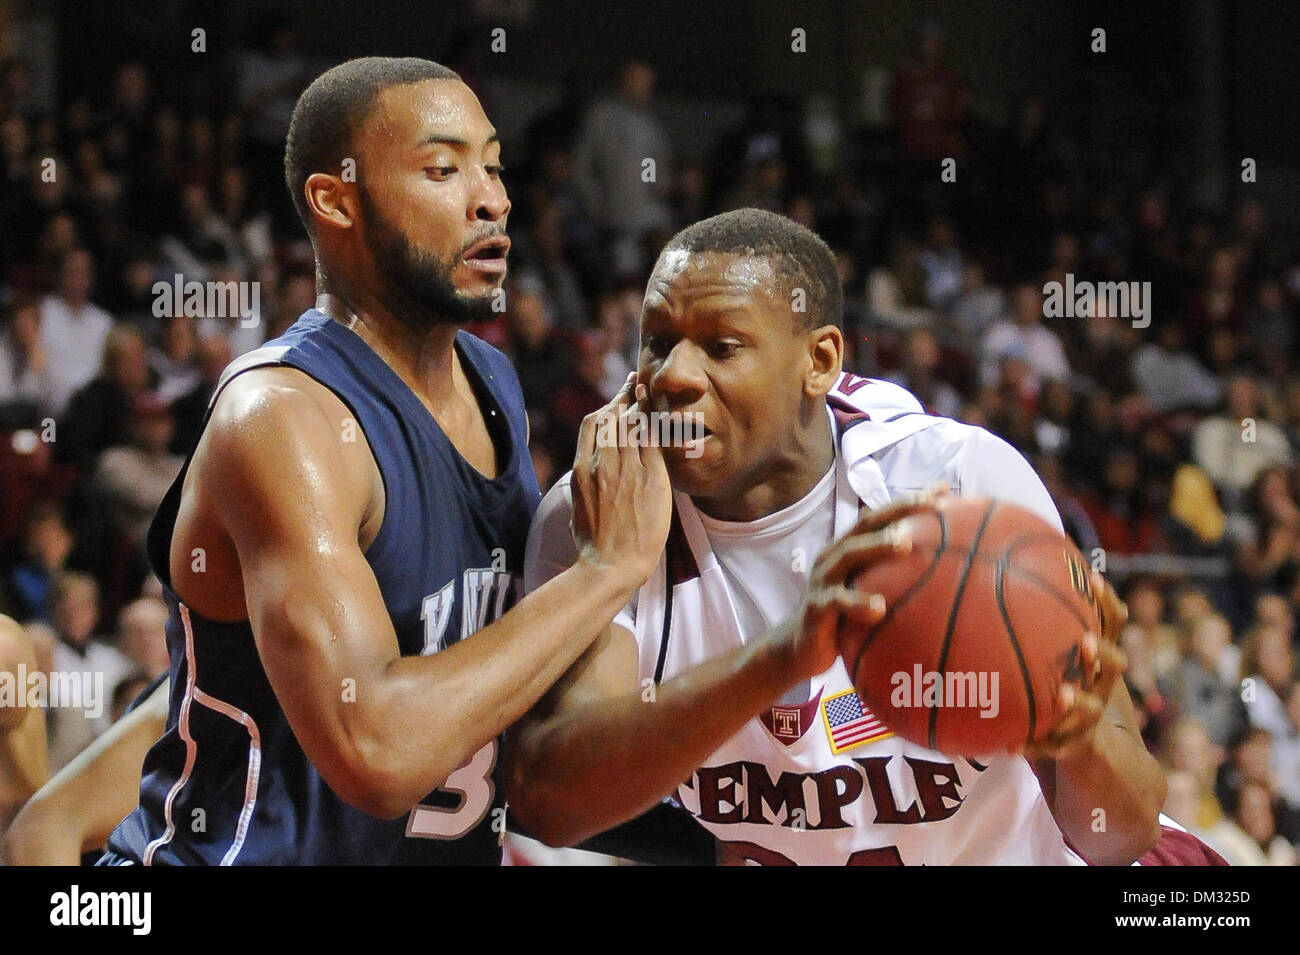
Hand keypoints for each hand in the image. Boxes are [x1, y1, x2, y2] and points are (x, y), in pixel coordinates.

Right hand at [570, 373, 671, 590]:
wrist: (611, 564)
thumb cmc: (594, 546)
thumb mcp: (579, 508)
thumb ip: (584, 485)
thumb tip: (586, 478)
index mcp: (582, 469)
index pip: (591, 424)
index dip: (605, 407)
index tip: (616, 400)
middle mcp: (601, 461)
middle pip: (612, 416)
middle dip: (624, 397)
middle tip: (636, 384)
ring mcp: (625, 467)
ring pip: (632, 421)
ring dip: (641, 402)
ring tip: (649, 390)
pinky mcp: (649, 476)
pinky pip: (654, 437)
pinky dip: (657, 418)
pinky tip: (664, 408)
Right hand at [784, 485, 949, 683]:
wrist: (797, 649)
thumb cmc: (843, 619)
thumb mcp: (868, 593)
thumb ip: (896, 580)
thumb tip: (950, 577)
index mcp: (849, 548)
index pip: (882, 517)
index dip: (910, 501)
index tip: (944, 490)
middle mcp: (834, 556)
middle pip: (866, 524)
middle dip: (898, 511)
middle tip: (931, 506)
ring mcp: (823, 580)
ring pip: (849, 555)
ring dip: (877, 546)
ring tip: (905, 543)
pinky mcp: (815, 609)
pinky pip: (836, 602)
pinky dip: (856, 603)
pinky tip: (878, 609)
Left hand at [1020, 569, 1127, 760]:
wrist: (1097, 762)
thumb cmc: (1067, 700)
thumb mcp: (1060, 664)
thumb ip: (1039, 633)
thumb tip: (997, 587)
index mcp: (1096, 664)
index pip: (1111, 629)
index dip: (1106, 605)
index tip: (1093, 578)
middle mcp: (1101, 689)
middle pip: (1113, 668)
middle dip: (1102, 654)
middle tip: (1087, 642)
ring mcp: (1092, 720)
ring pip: (1091, 710)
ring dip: (1077, 702)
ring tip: (1063, 695)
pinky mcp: (1078, 749)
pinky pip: (1056, 749)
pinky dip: (1033, 748)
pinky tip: (1010, 749)